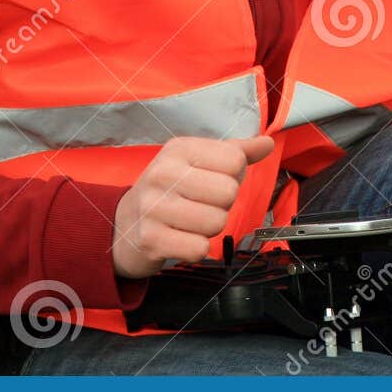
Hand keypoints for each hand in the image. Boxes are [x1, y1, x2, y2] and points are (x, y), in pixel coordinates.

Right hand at [111, 135, 275, 279]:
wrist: (123, 224)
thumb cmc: (171, 189)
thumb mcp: (199, 162)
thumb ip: (236, 152)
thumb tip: (267, 143)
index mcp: (179, 149)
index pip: (235, 161)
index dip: (232, 176)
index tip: (210, 181)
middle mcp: (163, 173)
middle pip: (229, 192)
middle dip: (222, 204)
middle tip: (200, 205)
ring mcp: (153, 207)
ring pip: (217, 222)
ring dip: (210, 228)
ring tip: (189, 221)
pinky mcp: (151, 239)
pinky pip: (200, 248)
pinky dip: (196, 248)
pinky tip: (180, 239)